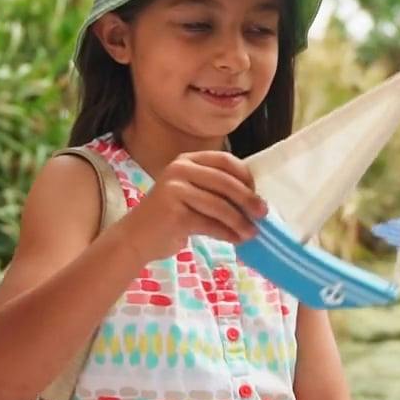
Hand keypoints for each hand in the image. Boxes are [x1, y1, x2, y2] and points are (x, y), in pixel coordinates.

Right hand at [124, 150, 266, 262]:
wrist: (136, 237)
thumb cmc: (170, 217)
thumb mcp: (193, 194)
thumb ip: (217, 191)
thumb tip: (256, 201)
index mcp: (187, 160)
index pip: (225, 161)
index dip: (245, 177)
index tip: (257, 192)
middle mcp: (179, 169)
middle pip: (224, 182)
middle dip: (248, 199)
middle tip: (263, 213)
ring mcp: (174, 189)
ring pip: (219, 205)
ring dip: (240, 221)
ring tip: (252, 233)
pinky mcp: (174, 212)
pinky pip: (209, 223)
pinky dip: (227, 233)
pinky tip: (236, 240)